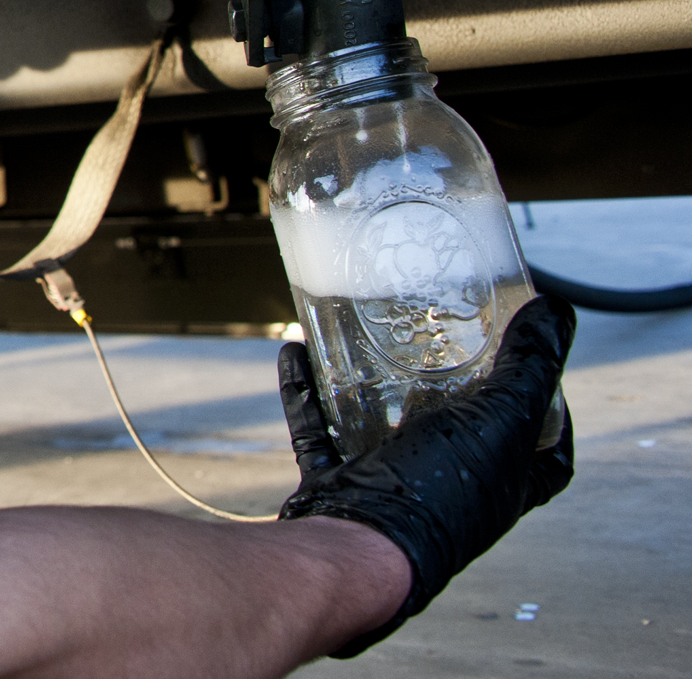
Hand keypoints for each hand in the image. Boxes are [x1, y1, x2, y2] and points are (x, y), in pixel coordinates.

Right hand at [277, 294, 576, 656]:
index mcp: (501, 484)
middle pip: (458, 434)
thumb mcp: (501, 421)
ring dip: (369, 382)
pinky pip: (320, 428)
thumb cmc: (439, 493)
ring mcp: (390, 488)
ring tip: (365, 338)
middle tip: (439, 337)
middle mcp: (450, 490)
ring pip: (381, 426)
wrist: (359, 545)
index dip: (553, 417)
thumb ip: (530, 367)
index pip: (547, 457)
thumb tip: (559, 311)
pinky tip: (299, 353)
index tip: (538, 369)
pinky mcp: (338, 481)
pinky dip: (307, 391)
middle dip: (448, 388)